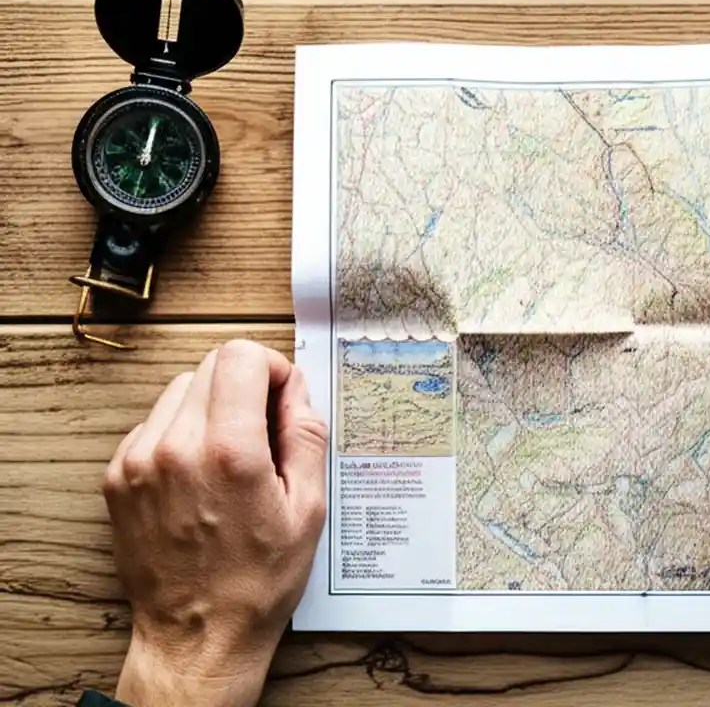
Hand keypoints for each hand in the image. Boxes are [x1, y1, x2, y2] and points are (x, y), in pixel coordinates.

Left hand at [103, 340, 327, 706]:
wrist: (198, 634)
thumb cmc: (257, 581)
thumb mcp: (309, 508)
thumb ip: (305, 436)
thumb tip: (298, 391)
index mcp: (229, 452)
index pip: (241, 357)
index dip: (273, 368)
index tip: (284, 398)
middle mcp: (175, 447)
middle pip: (211, 366)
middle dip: (246, 385)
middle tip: (266, 429)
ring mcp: (138, 461)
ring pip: (180, 391)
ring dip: (212, 406)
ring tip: (233, 455)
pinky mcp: (117, 477)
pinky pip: (154, 424)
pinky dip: (182, 433)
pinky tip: (201, 475)